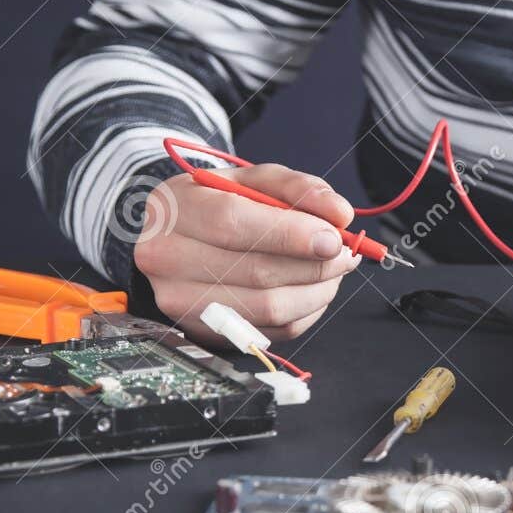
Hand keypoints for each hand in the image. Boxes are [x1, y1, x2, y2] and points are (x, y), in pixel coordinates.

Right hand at [133, 164, 359, 344]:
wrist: (175, 241)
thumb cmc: (217, 205)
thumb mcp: (251, 180)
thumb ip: (297, 188)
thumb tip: (339, 214)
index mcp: (176, 209)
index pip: (232, 224)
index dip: (290, 235)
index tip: (332, 238)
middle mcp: (167, 258)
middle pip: (256, 272)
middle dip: (315, 266)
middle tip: (344, 255)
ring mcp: (180, 301)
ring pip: (268, 308)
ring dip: (316, 292)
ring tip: (333, 271)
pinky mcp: (205, 331)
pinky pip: (272, 331)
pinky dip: (306, 312)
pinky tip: (311, 289)